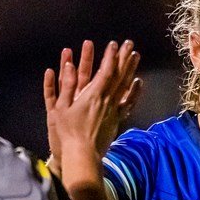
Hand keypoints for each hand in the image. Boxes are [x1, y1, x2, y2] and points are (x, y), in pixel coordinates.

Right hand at [43, 40, 140, 186]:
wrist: (82, 155)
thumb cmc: (68, 132)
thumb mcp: (61, 108)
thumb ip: (67, 86)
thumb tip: (69, 66)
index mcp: (93, 96)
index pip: (105, 71)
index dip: (110, 57)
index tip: (114, 44)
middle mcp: (107, 101)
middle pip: (119, 76)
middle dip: (124, 58)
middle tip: (130, 44)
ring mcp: (114, 110)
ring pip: (125, 86)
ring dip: (131, 70)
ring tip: (136, 56)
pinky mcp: (117, 120)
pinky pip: (128, 103)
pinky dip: (134, 91)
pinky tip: (138, 83)